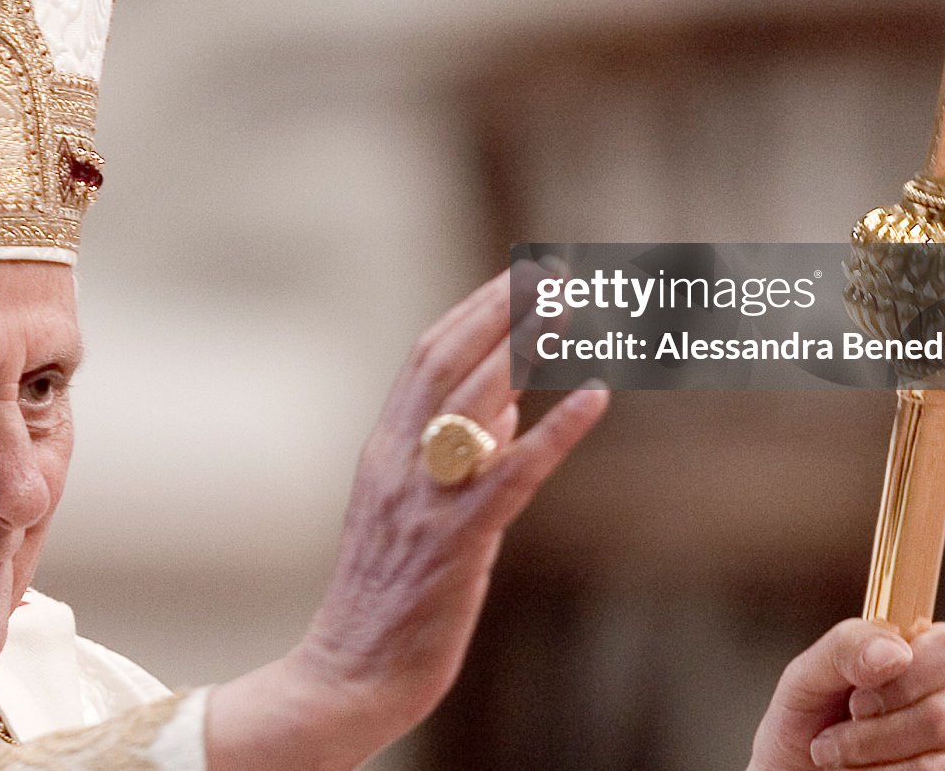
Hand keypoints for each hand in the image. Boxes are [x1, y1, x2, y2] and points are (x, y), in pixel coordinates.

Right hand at [206, 268, 607, 770]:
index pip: (426, 356)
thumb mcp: (409, 511)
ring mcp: (424, 500)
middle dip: (501, 308)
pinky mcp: (457, 542)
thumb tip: (509, 401)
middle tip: (552, 271)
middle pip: (450, 360)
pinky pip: (514, 473)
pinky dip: (557, 429)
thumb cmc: (387, 598)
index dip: (473, 310)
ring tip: (571, 305)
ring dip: (527, 345)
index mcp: (382, 450)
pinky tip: (594, 396)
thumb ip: (454, 454)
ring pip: (477, 400)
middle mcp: (397, 461)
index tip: (516, 274)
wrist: (350, 673)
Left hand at [749, 619, 944, 770]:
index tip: (856, 702)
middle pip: (942, 715)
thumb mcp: (809, 674)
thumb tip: (897, 651)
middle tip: (831, 740)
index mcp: (930, 654)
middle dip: (874, 734)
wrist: (798, 769)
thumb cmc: (809, 719)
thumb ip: (847, 648)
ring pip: (937, 763)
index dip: (904, 678)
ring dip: (872, 764)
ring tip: (837, 761)